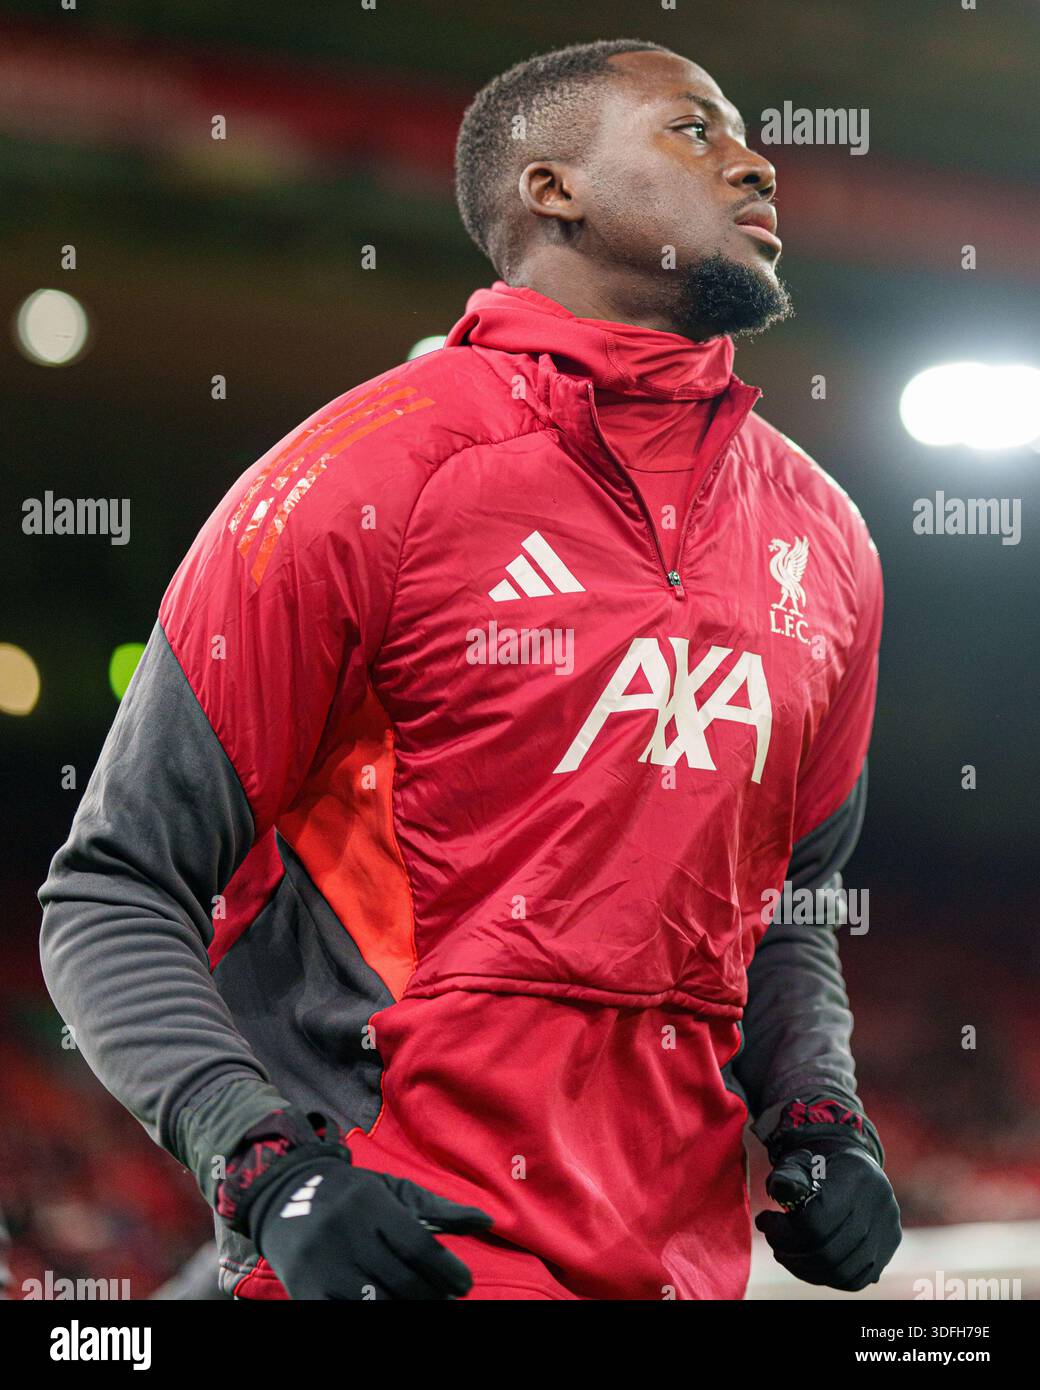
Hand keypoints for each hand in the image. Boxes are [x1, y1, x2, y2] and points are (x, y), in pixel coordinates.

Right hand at [249, 1153, 493, 1299]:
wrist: (284, 1194)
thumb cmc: (352, 1194)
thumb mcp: (393, 1189)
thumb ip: (438, 1208)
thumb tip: (486, 1220)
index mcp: (371, 1203)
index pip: (418, 1246)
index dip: (446, 1271)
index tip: (463, 1285)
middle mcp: (346, 1232)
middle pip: (401, 1280)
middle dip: (430, 1296)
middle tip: (444, 1300)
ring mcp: (322, 1262)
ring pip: (374, 1301)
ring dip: (404, 1308)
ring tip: (419, 1304)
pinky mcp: (303, 1287)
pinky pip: (341, 1311)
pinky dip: (366, 1313)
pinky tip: (384, 1308)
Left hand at [755, 1142, 901, 1290]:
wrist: (850, 1164)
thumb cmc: (817, 1162)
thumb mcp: (797, 1159)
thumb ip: (788, 1174)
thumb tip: (780, 1190)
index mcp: (857, 1176)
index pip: (817, 1221)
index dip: (784, 1231)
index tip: (764, 1220)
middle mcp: (881, 1205)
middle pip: (829, 1251)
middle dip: (791, 1252)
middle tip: (772, 1240)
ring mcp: (888, 1230)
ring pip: (842, 1271)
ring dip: (804, 1269)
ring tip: (785, 1252)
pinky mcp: (888, 1250)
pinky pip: (854, 1279)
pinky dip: (824, 1276)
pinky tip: (805, 1262)